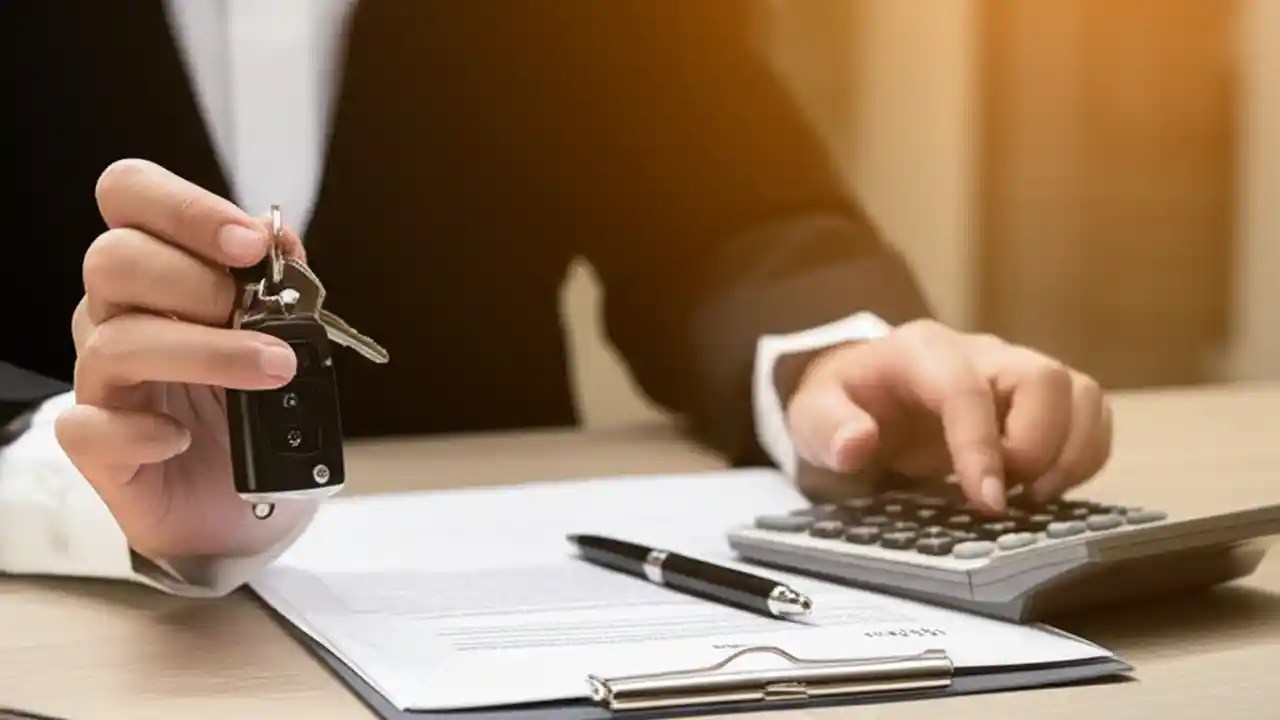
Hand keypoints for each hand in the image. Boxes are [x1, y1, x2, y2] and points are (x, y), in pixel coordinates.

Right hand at [54, 159, 314, 561]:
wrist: (246, 497)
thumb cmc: (253, 406)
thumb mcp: (280, 336)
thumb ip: (279, 289)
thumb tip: (285, 246)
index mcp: (157, 271)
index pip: (130, 197)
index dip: (184, 208)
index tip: (250, 243)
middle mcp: (117, 315)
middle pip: (114, 259)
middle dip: (197, 280)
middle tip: (258, 315)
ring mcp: (102, 381)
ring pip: (115, 341)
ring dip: (205, 351)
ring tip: (273, 369)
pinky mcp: (100, 448)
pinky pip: (88, 428)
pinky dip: (139, 432)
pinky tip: (180, 438)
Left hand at [785, 320, 1111, 512]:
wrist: (862, 393)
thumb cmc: (842, 405)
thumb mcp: (812, 416)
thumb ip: (827, 427)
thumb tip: (856, 444)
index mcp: (920, 351)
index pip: (966, 389)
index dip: (982, 447)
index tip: (986, 502)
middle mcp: (979, 351)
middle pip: (1045, 379)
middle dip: (1037, 447)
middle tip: (1002, 496)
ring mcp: (1015, 370)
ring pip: (1081, 393)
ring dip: (1071, 453)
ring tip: (1032, 497)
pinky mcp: (1039, 397)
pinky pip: (1090, 414)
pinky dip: (1083, 456)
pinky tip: (1045, 490)